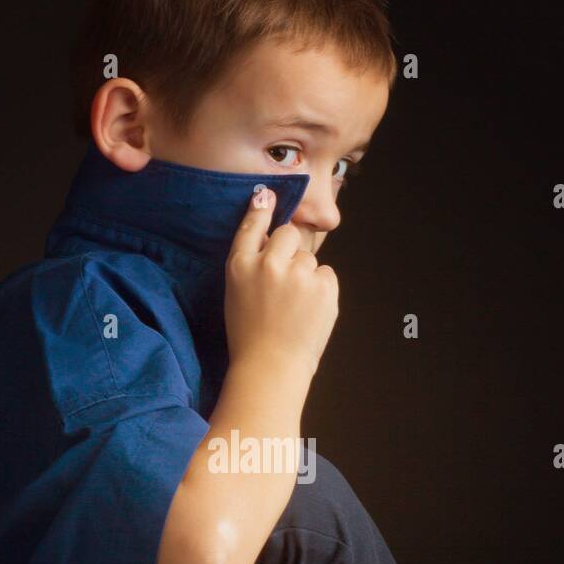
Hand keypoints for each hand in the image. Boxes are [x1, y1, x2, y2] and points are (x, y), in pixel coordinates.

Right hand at [223, 186, 338, 380]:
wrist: (271, 367)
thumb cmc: (250, 334)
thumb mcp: (237, 292)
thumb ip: (250, 258)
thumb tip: (265, 216)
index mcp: (240, 265)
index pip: (252, 225)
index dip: (262, 208)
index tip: (268, 196)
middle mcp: (268, 263)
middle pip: (289, 234)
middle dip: (290, 251)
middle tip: (285, 284)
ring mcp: (298, 274)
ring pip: (309, 258)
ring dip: (305, 275)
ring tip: (294, 307)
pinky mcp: (323, 287)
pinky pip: (327, 275)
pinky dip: (322, 290)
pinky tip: (309, 311)